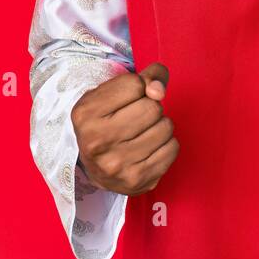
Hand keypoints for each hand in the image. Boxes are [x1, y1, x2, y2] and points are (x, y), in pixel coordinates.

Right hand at [71, 62, 178, 195]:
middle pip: (152, 107)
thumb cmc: (107, 121)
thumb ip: (143, 78)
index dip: (138, 88)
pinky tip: (150, 148)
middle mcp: (96, 141)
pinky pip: (173, 148)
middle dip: (151, 107)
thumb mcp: (112, 92)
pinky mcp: (136, 180)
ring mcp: (116, 165)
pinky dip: (167, 144)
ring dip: (161, 125)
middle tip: (138, 117)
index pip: (135, 84)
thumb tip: (159, 90)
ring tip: (144, 132)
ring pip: (166, 127)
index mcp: (85, 114)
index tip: (128, 99)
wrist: (95, 168)